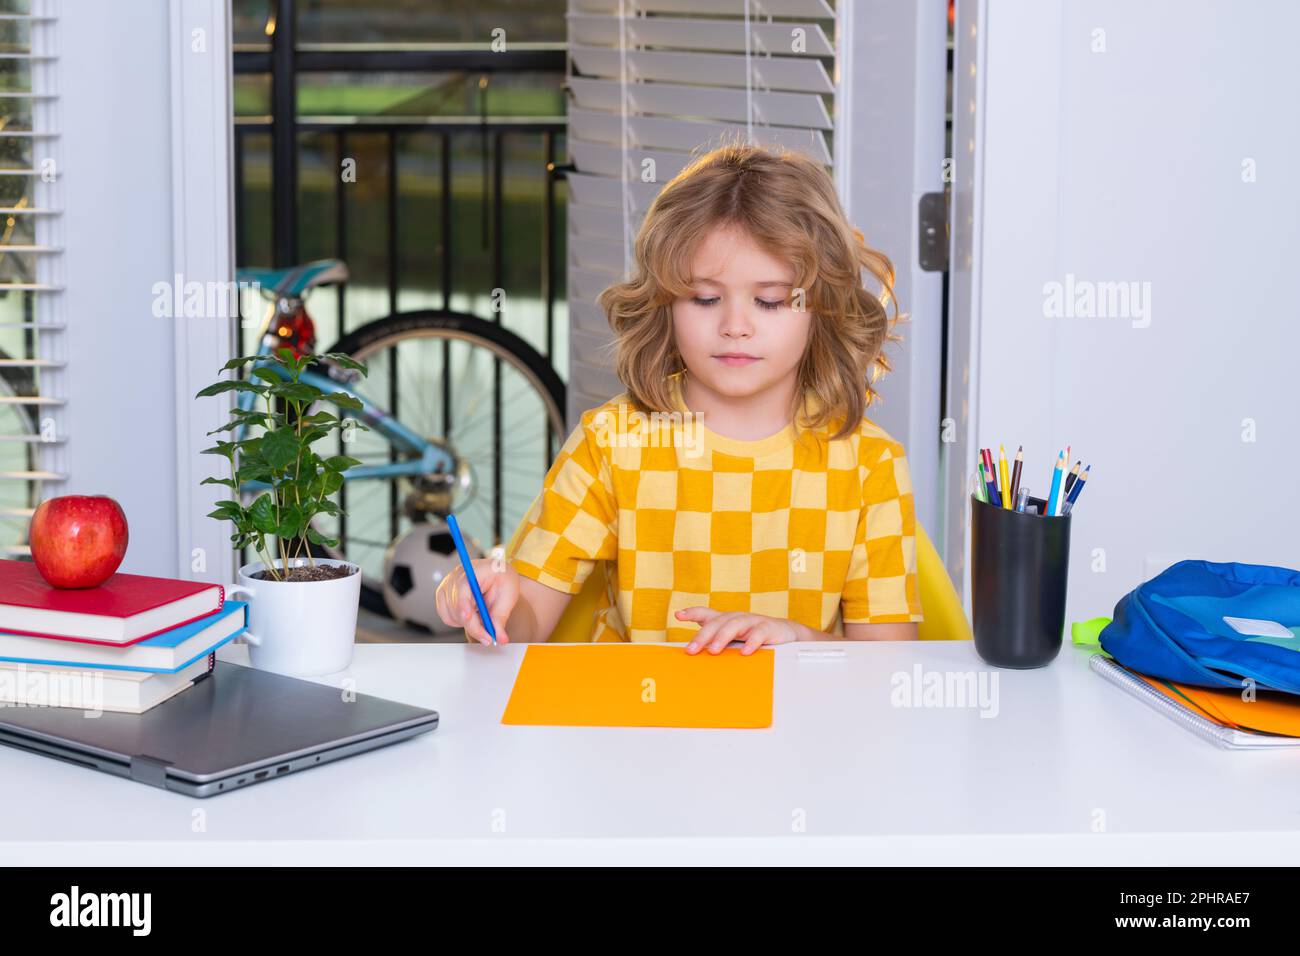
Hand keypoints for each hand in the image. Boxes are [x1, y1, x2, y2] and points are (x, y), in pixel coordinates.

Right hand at [434, 558, 518, 644]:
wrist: (496, 573)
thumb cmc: (502, 579)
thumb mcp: (508, 595)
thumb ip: (500, 617)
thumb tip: (500, 638)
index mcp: (474, 570)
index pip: (463, 588)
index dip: (463, 605)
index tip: (468, 618)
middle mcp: (456, 576)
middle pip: (456, 606)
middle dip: (473, 625)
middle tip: (489, 636)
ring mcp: (447, 585)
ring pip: (450, 615)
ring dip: (467, 623)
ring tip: (482, 617)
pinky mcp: (443, 595)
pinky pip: (446, 617)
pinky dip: (459, 622)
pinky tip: (471, 615)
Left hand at [676, 607, 799, 655]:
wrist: (785, 634)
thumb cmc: (754, 636)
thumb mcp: (733, 639)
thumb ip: (716, 643)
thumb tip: (695, 654)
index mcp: (727, 620)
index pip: (707, 613)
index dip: (692, 613)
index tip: (678, 615)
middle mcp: (737, 618)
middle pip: (717, 622)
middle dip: (702, 636)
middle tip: (691, 650)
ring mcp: (752, 621)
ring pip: (735, 625)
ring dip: (722, 637)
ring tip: (713, 650)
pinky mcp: (768, 627)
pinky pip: (758, 633)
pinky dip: (751, 642)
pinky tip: (745, 651)